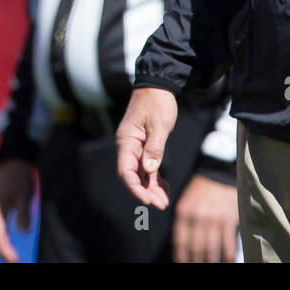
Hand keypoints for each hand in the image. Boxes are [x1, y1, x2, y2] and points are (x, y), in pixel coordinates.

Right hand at [0, 159, 34, 262]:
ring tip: (12, 257)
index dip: (4, 250)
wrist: (14, 161)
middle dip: (2, 251)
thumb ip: (23, 214)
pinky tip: (8, 245)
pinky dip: (1, 237)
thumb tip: (23, 233)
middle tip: (15, 262)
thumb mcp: (25, 195)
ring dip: (1, 245)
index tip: (13, 260)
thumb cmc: (19, 177)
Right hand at [116, 87, 178, 209]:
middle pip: (133, 175)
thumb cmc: (157, 102)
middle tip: (161, 204)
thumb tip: (150, 170)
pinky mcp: (145, 145)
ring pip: (141, 173)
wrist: (158, 85)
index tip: (147, 199)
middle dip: (146, 191)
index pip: (126, 171)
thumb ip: (154, 147)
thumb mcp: (159, 125)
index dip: (135, 187)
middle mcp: (128, 146)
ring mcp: (136, 146)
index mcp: (126, 141)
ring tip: (163, 201)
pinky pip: (147, 166)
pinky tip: (164, 187)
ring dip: (151, 187)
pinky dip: (155, 177)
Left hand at [172, 174, 238, 262]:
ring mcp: (214, 219)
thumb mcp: (185, 203)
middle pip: (195, 249)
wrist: (219, 172)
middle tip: (196, 267)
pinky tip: (227, 262)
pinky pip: (228, 244)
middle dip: (195, 263)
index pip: (181, 243)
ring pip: (211, 250)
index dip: (181, 258)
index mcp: (183, 213)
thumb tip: (182, 249)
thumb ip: (182, 223)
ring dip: (211, 262)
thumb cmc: (201, 190)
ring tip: (210, 267)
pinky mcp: (229, 219)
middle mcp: (198, 218)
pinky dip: (227, 257)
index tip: (183, 265)